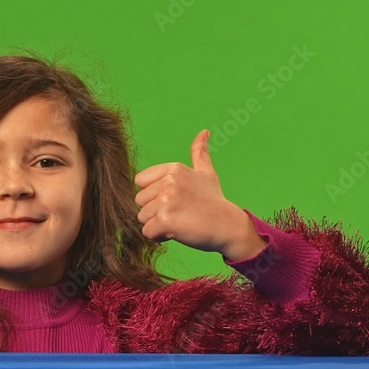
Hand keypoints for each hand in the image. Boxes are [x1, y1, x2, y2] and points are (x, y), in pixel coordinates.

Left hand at [134, 130, 265, 261]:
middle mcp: (168, 182)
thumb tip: (203, 132)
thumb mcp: (206, 173)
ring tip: (180, 221)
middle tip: (179, 212)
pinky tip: (178, 231)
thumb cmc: (214, 202)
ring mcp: (166, 201)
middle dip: (155, 211)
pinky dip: (159, 237)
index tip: (175, 199)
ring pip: (142, 218)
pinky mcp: (166, 220)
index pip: (140, 182)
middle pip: (139, 202)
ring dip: (157, 225)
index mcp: (173, 169)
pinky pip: (147, 232)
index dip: (153, 195)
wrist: (229, 227)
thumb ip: (199, 153)